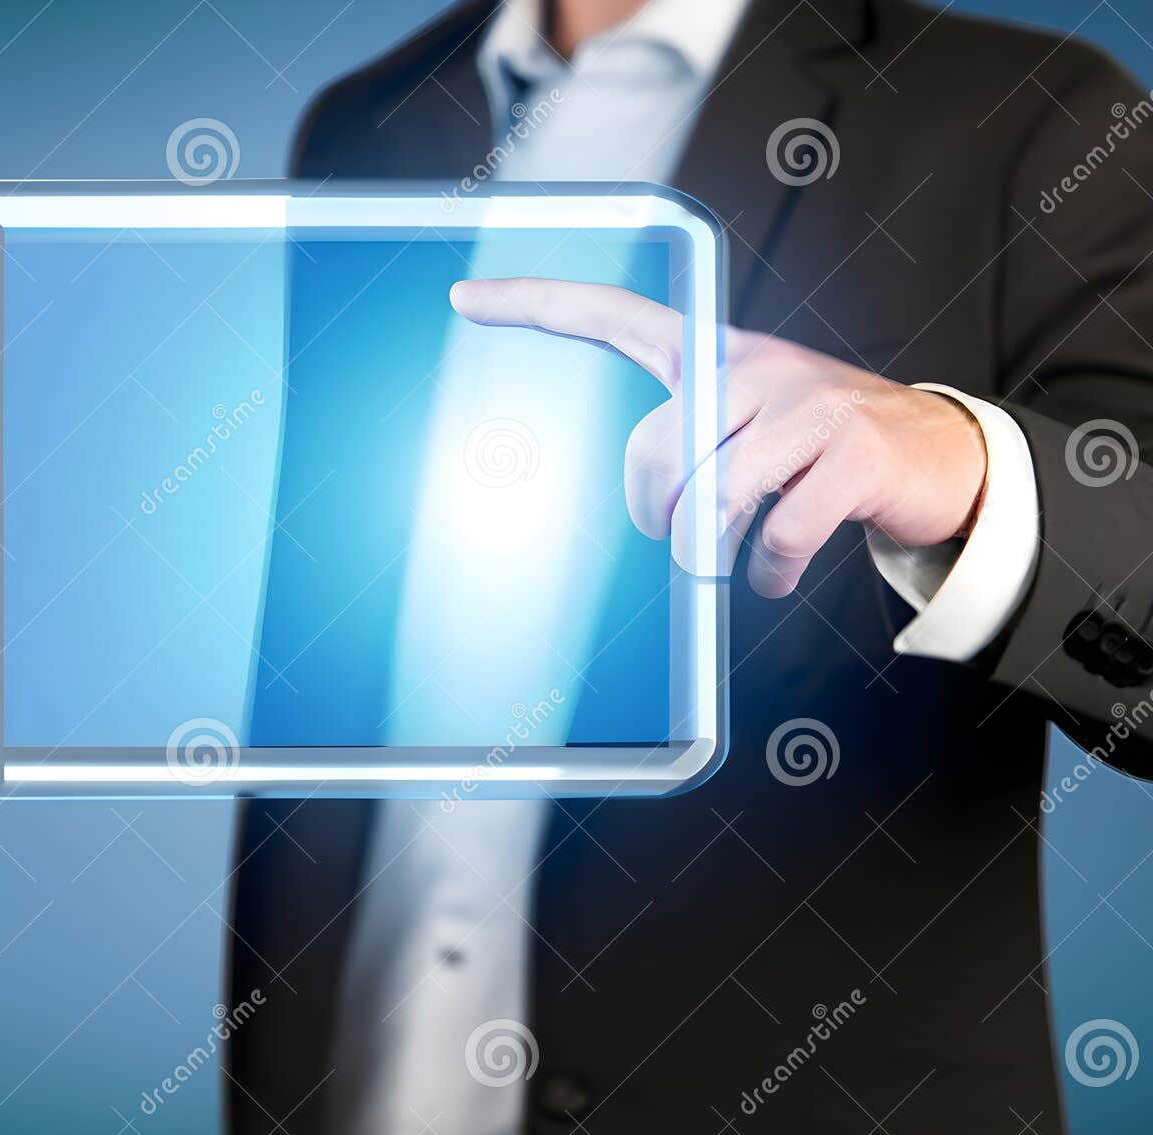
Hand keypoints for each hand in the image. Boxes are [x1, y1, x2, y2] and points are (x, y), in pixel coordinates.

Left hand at [449, 278, 988, 597]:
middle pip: (658, 453)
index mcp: (717, 353)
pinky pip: (773, 540)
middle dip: (660, 515)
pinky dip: (768, 575)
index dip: (534, 305)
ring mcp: (807, 407)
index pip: (611, 315)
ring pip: (712, 501)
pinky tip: (779, 568)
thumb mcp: (749, 425)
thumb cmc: (818, 445)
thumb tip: (654, 512)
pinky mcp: (851, 457)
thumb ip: (690, 445)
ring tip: (742, 556)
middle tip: (687, 535)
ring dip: (716, 554)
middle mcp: (755, 366)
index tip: (463, 296)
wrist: (934, 452)